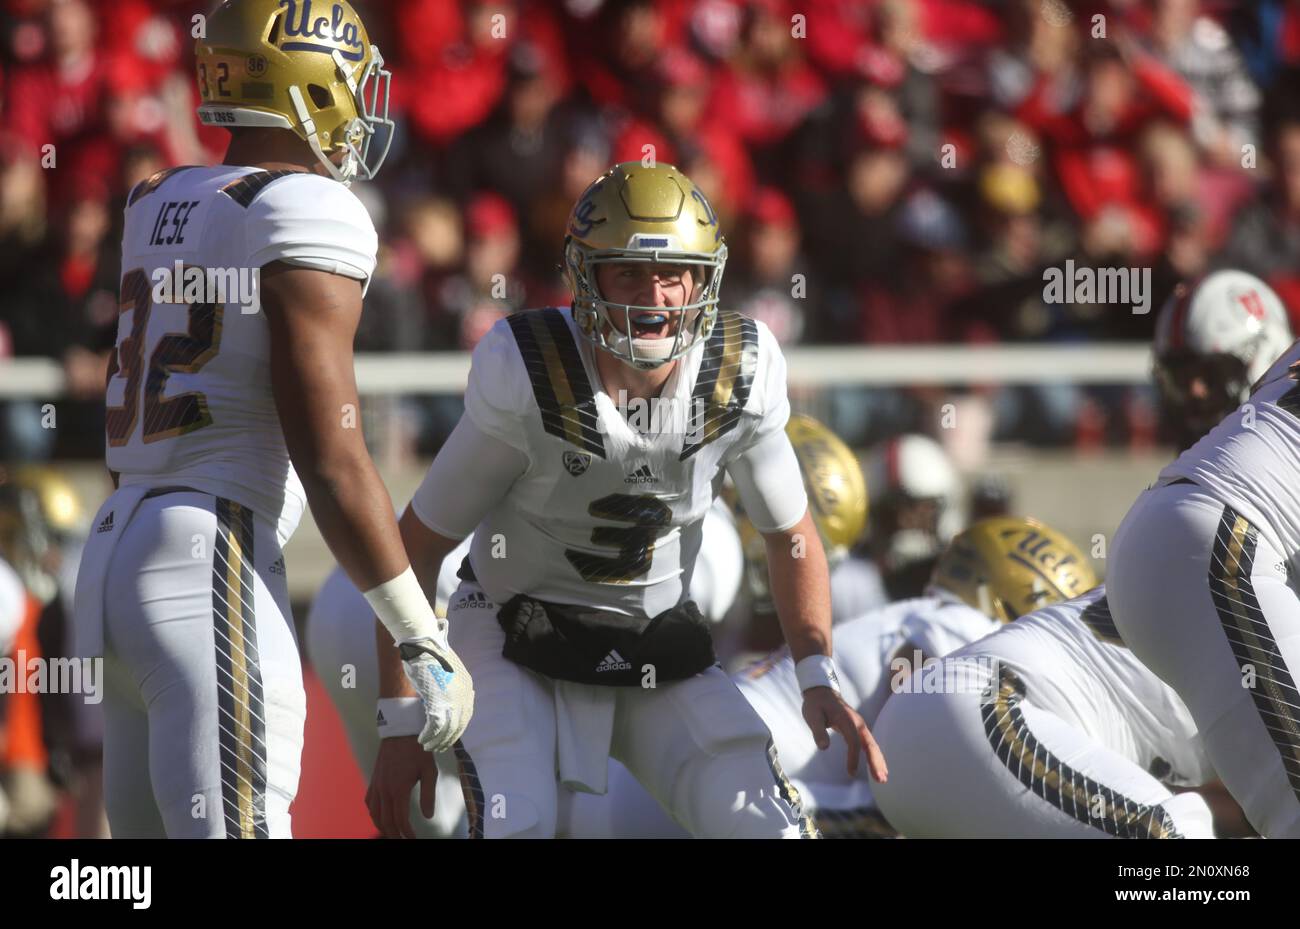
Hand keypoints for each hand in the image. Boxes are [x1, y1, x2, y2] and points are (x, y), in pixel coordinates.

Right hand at [367, 735, 437, 838]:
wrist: (401, 731)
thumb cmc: (418, 750)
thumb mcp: (429, 771)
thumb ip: (428, 795)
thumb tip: (428, 816)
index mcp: (399, 790)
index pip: (400, 820)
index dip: (407, 833)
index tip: (413, 838)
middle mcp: (384, 790)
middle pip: (386, 821)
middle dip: (394, 834)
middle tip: (403, 839)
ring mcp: (377, 785)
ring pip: (375, 814)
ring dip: (382, 826)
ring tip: (392, 833)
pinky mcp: (374, 779)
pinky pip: (369, 802)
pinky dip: (373, 813)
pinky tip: (379, 816)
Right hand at [398, 621, 474, 752]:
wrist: (423, 646)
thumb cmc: (430, 655)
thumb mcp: (446, 673)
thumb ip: (448, 688)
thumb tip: (442, 700)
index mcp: (467, 687)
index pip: (466, 715)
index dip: (457, 728)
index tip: (449, 736)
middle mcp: (463, 695)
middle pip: (459, 725)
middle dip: (449, 739)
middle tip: (439, 747)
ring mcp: (452, 700)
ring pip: (448, 730)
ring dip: (438, 741)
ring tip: (428, 747)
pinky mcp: (438, 703)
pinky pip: (435, 727)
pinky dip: (429, 736)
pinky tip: (423, 739)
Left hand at [801, 686, 887, 782]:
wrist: (821, 692)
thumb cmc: (816, 705)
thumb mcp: (812, 716)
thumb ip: (818, 731)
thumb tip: (823, 747)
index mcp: (847, 720)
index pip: (853, 741)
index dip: (854, 757)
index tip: (851, 773)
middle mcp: (858, 723)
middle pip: (870, 744)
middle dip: (876, 762)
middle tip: (881, 780)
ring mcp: (860, 726)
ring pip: (872, 745)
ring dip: (878, 761)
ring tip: (883, 779)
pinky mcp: (859, 730)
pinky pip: (869, 745)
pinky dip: (875, 757)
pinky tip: (879, 769)